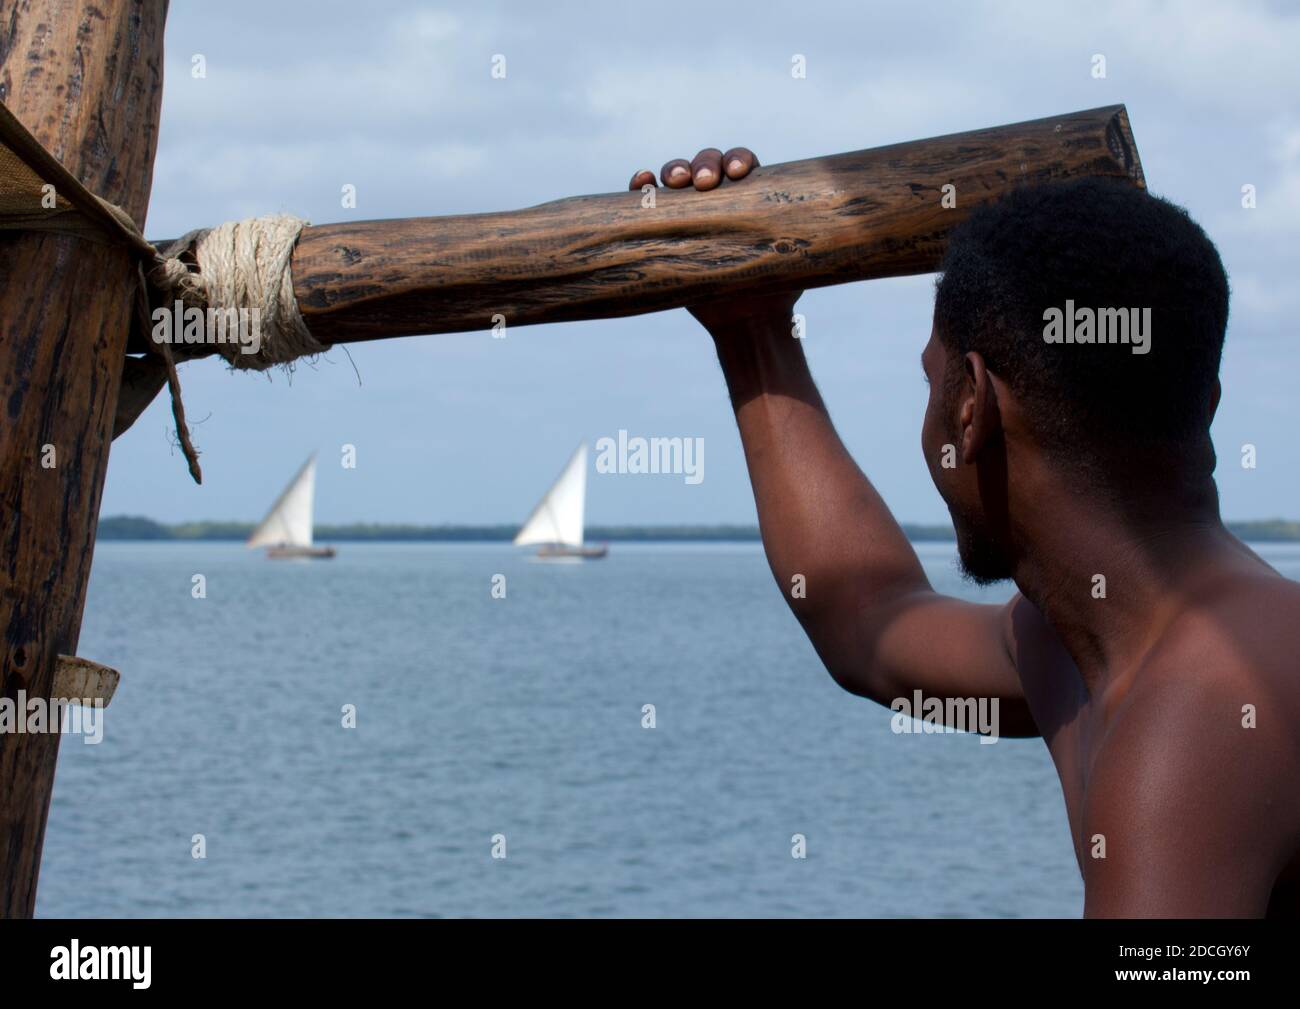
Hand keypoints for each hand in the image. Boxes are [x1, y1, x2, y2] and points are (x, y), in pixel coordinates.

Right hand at [627, 146, 801, 336]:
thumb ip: (801, 238)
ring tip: (673, 182)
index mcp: (752, 192)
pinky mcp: (665, 226)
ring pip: (677, 175)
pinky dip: (642, 187)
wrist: (747, 319)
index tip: (739, 174)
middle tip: (705, 184)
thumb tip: (832, 227)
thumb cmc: (776, 287)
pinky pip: (650, 201)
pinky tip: (641, 183)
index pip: (744, 163)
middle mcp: (720, 195)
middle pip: (708, 162)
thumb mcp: (795, 259)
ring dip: (674, 169)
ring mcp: (691, 209)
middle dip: (705, 165)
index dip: (738, 160)